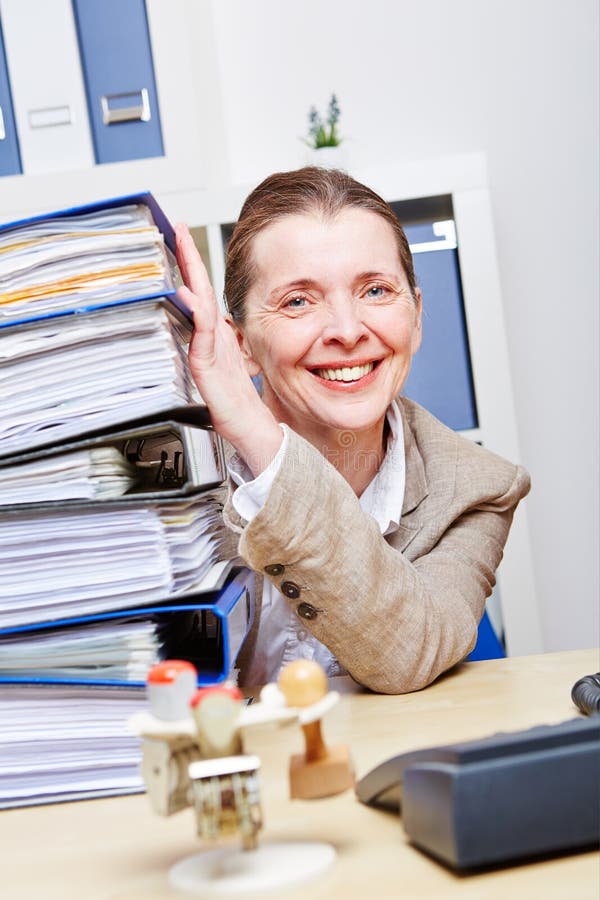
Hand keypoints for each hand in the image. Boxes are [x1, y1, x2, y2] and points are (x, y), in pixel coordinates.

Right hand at [175, 223, 282, 474]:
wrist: (254, 434)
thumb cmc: (249, 403)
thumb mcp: (246, 359)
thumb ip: (234, 336)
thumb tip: (222, 311)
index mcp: (221, 336)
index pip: (207, 290)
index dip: (195, 261)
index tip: (183, 233)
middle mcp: (210, 342)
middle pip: (197, 293)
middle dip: (187, 260)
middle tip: (175, 231)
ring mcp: (206, 356)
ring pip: (196, 311)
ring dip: (189, 281)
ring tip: (180, 256)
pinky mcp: (208, 374)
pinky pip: (203, 342)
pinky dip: (198, 319)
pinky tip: (193, 300)